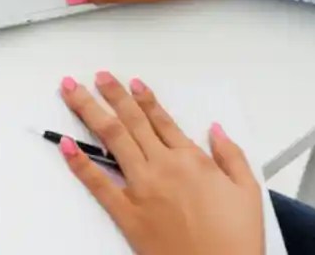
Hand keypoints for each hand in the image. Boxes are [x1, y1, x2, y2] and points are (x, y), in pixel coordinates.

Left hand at [58, 71, 264, 254]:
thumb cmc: (235, 240)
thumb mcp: (248, 191)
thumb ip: (231, 155)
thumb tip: (216, 131)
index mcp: (192, 159)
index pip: (161, 119)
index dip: (144, 98)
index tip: (132, 82)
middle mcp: (163, 168)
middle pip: (131, 121)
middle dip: (111, 94)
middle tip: (97, 76)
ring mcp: (142, 189)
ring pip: (111, 140)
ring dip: (90, 112)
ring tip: (74, 92)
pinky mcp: (127, 214)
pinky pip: (98, 184)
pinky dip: (79, 163)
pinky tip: (65, 145)